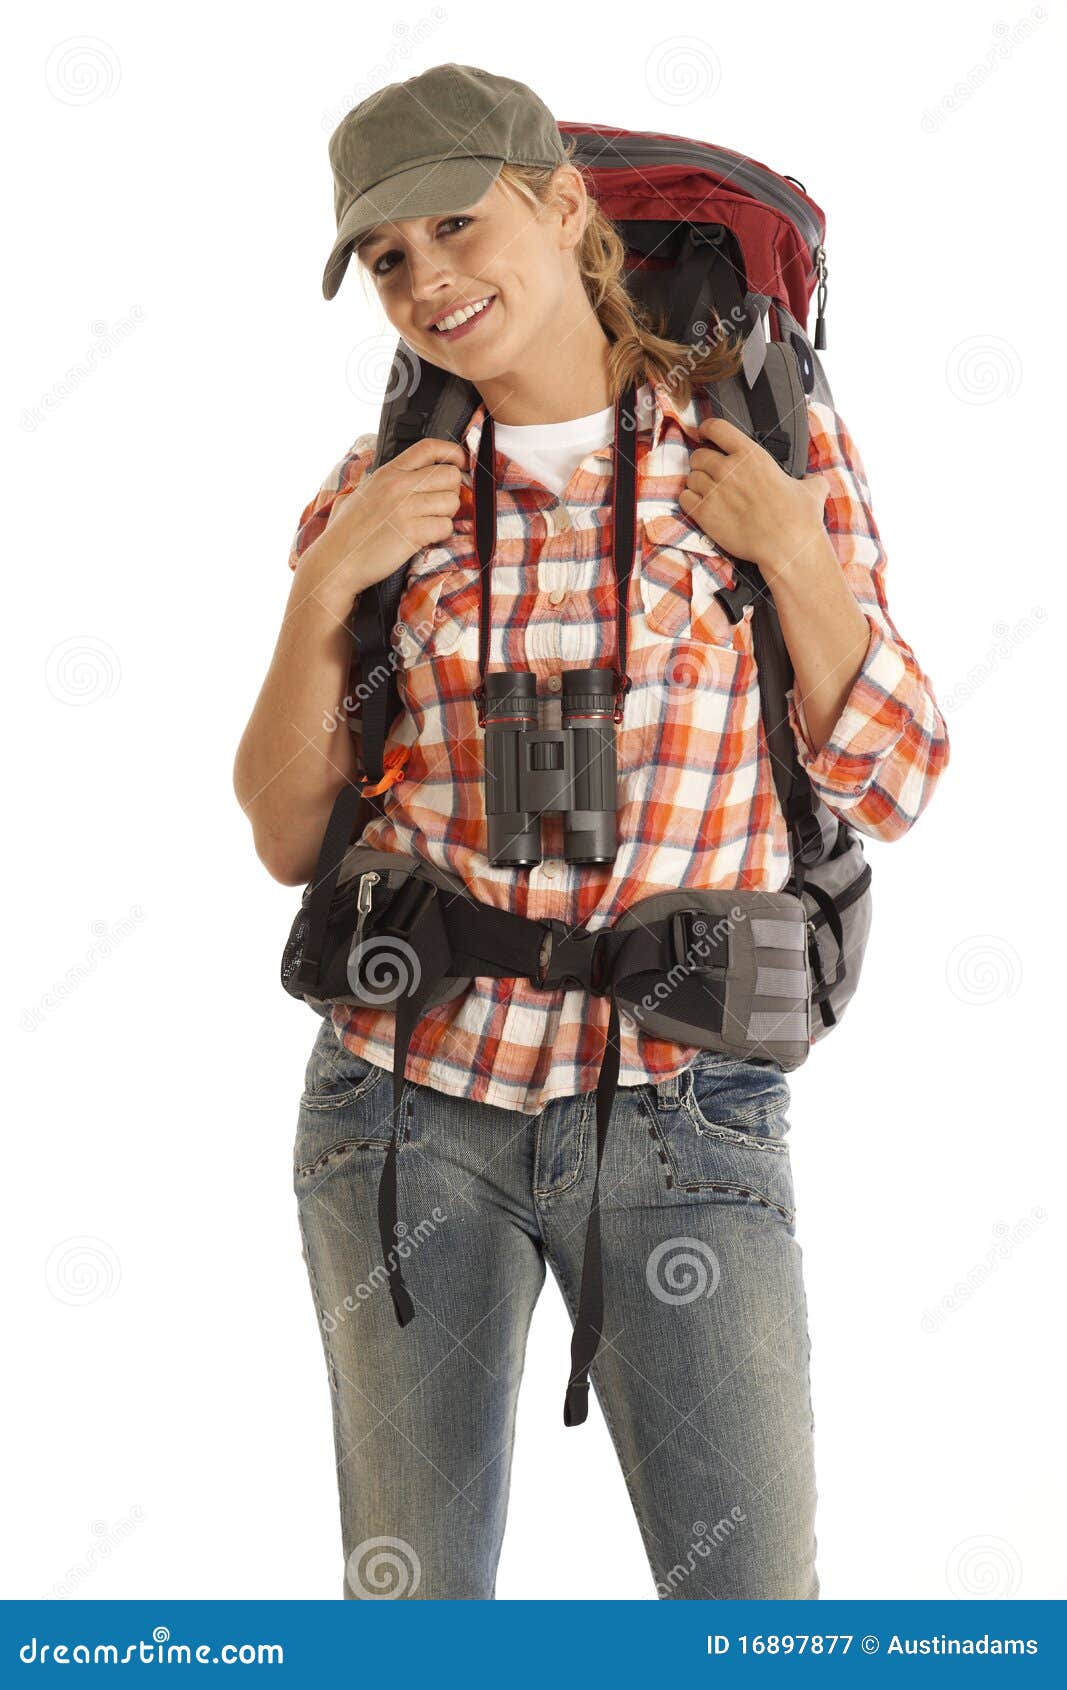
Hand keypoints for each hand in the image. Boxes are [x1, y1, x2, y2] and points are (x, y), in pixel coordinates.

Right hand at [299, 435, 467, 608]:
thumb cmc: (347, 532)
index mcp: (387, 472)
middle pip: (450, 475)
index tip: (461, 463)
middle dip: (452, 492)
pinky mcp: (411, 532)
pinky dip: (440, 535)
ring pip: (452, 502)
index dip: (452, 452)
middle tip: (439, 506)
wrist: (336, 561)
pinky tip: (425, 538)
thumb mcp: (362, 493)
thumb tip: (407, 475)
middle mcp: (398, 485)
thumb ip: (385, 481)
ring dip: (446, 516)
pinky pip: (445, 527)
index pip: (428, 448)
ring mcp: (405, 508)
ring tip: (428, 524)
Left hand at [678, 416, 829, 585]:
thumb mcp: (812, 489)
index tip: (706, 432)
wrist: (786, 546)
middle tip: (711, 472)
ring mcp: (714, 490)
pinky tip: (700, 505)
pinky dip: (689, 500)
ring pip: (690, 477)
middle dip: (703, 462)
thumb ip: (808, 479)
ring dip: (697, 483)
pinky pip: (684, 498)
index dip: (709, 429)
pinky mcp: (705, 513)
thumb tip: (812, 481)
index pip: (717, 427)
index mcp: (751, 455)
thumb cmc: (799, 518)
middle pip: (699, 454)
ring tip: (708, 492)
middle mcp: (728, 468)